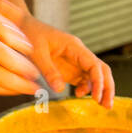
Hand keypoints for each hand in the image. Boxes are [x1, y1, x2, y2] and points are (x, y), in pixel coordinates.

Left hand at [0, 0, 115, 106]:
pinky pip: (83, 79)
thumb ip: (48, 70)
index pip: (94, 64)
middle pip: (101, 70)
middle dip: (107, 87)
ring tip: (102, 106)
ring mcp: (75, 61)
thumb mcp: (36, 53)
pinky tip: (78, 95)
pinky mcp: (68, 68)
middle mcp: (78, 53)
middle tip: (108, 106)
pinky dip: (86, 88)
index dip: (98, 81)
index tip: (96, 97)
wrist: (23, 26)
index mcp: (74, 46)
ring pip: (94, 76)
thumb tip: (60, 89)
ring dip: (100, 90)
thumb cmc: (30, 34)